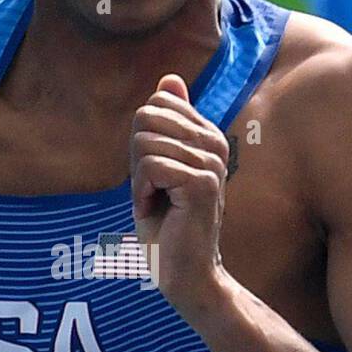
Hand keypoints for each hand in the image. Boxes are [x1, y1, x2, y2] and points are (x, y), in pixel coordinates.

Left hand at [130, 74, 231, 316]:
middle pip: (146, 119)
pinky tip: (157, 211)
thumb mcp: (158, 167)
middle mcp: (215, 143)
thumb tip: (169, 79)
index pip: (154, 106)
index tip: (155, 177)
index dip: (140, 144)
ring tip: (158, 203)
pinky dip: (142, 193)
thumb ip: (166, 124)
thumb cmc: (167, 225)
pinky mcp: (202, 183)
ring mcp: (212, 162)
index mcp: (207, 135)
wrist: (183, 272)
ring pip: (145, 143)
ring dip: (139, 181)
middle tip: (153, 192)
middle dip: (136, 159)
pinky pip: (151, 166)